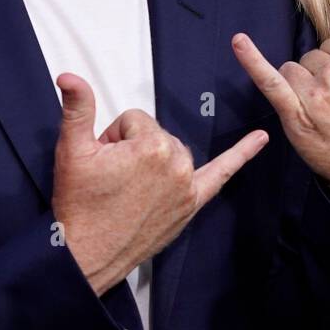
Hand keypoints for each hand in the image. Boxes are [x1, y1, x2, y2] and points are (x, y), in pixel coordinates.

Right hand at [51, 73, 267, 295]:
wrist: (87, 252)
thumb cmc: (81, 204)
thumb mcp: (73, 150)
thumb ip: (77, 108)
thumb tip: (69, 77)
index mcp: (151, 146)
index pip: (134, 119)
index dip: (113, 136)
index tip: (103, 159)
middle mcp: (176, 164)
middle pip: (154, 133)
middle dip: (132, 147)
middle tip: (112, 177)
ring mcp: (187, 186)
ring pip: (173, 151)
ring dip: (154, 160)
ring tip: (129, 186)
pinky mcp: (192, 204)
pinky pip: (222, 174)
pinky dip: (241, 156)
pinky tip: (260, 140)